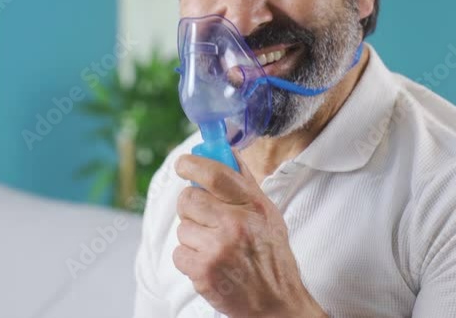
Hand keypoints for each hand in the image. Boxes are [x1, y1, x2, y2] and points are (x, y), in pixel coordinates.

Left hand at [173, 152, 325, 317]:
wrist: (276, 303)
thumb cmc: (270, 256)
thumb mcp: (267, 214)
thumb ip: (245, 183)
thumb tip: (227, 152)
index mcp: (252, 206)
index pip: (215, 173)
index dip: (192, 164)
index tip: (183, 164)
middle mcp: (235, 224)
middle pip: (188, 199)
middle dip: (191, 207)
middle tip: (204, 218)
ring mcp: (218, 249)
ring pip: (183, 228)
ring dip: (193, 237)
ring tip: (214, 247)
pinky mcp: (204, 271)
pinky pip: (179, 253)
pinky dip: (189, 259)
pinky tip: (209, 263)